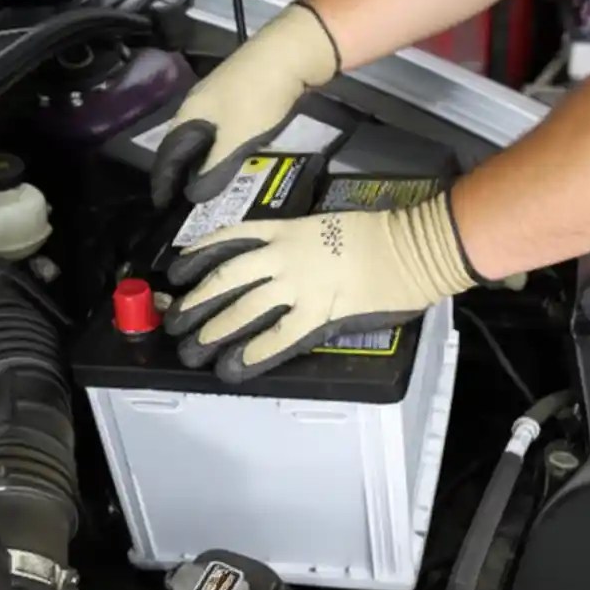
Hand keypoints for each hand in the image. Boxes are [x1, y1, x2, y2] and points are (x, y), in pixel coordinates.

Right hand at [151, 3, 339, 206]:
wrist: (289, 54)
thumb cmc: (258, 99)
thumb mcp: (235, 141)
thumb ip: (213, 170)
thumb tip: (194, 196)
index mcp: (189, 114)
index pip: (167, 155)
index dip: (164, 181)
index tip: (163, 204)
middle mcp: (197, 104)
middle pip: (182, 145)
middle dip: (180, 172)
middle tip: (184, 199)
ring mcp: (217, 97)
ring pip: (202, 136)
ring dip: (201, 160)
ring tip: (205, 184)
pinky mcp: (237, 95)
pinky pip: (220, 129)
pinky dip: (218, 148)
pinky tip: (228, 157)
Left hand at [164, 194, 479, 381]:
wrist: (412, 245)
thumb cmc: (378, 232)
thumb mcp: (326, 224)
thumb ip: (297, 240)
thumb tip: (277, 257)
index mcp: (285, 230)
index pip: (229, 239)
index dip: (198, 255)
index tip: (177, 269)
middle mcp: (284, 256)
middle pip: (227, 279)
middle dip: (197, 303)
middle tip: (176, 321)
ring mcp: (300, 286)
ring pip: (245, 309)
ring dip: (216, 330)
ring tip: (194, 348)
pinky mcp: (319, 314)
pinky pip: (279, 337)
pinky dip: (255, 353)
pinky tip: (236, 366)